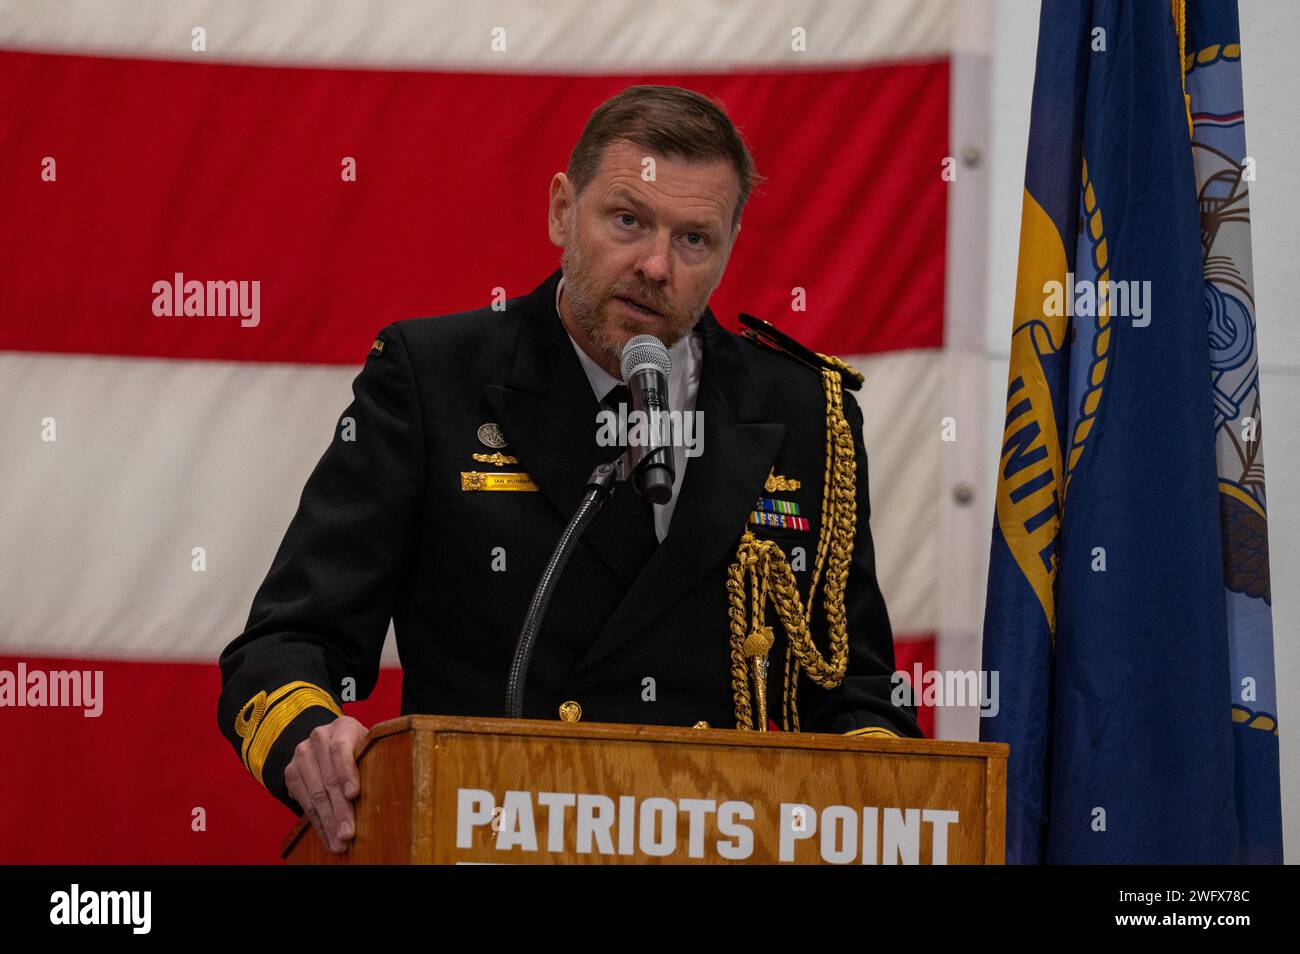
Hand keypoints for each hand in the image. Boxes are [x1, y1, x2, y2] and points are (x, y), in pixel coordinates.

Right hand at [284, 715, 368, 853]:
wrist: (327, 744)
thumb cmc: (358, 749)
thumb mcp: (367, 748)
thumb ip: (371, 763)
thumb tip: (388, 794)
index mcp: (342, 728)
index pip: (342, 749)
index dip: (347, 772)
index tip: (353, 794)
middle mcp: (319, 738)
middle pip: (329, 778)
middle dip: (340, 810)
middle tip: (349, 833)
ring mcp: (302, 755)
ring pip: (316, 795)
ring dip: (329, 823)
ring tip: (340, 842)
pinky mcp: (291, 773)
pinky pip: (305, 803)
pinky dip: (318, 824)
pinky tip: (328, 837)